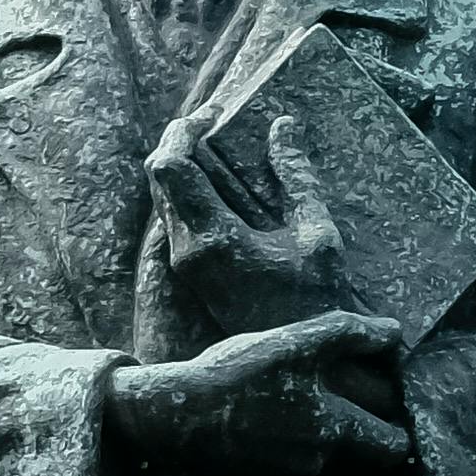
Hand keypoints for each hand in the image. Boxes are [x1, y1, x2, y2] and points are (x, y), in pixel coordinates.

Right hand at [107, 314, 415, 475]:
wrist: (176, 415)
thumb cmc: (236, 372)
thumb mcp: (294, 342)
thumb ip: (350, 334)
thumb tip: (395, 333)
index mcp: (335, 428)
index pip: (394, 441)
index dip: (400, 419)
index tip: (394, 395)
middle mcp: (320, 457)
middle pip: (372, 455)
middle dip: (378, 436)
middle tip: (370, 407)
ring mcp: (293, 470)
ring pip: (335, 453)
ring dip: (332, 433)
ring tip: (309, 400)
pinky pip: (299, 458)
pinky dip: (297, 440)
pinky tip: (276, 415)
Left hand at [150, 113, 345, 354]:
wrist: (301, 361)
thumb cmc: (317, 301)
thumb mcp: (317, 234)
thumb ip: (296, 177)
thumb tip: (283, 127)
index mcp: (214, 238)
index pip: (172, 167)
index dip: (183, 130)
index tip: (212, 113)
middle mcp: (188, 250)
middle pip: (159, 176)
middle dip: (179, 140)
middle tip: (211, 121)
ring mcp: (185, 263)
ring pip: (162, 196)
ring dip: (181, 164)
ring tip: (214, 143)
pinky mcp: (190, 271)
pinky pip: (174, 216)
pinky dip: (187, 188)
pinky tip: (218, 181)